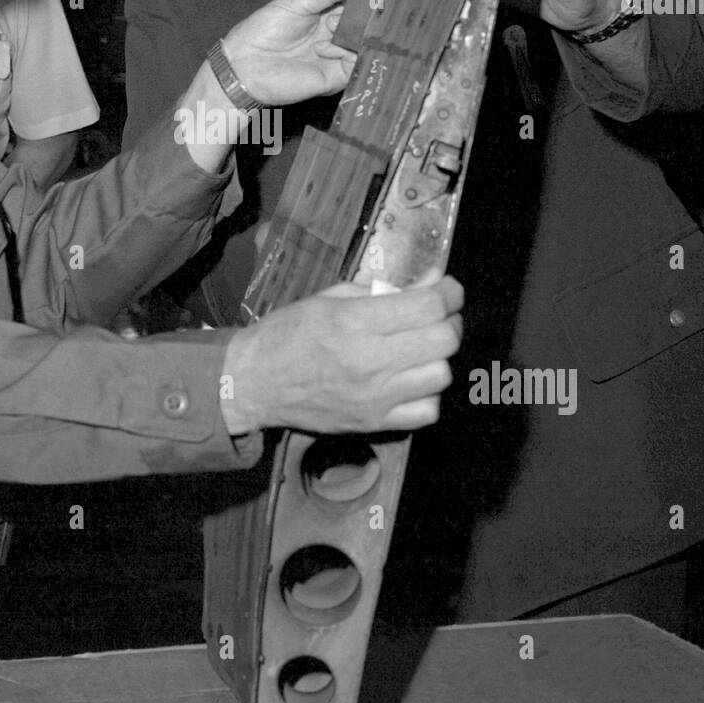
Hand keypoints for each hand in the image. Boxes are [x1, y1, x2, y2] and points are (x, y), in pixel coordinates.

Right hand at [220, 275, 462, 434]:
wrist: (253, 382)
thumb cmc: (287, 333)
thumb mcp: (329, 297)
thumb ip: (382, 289)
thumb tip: (430, 279)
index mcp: (354, 322)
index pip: (428, 306)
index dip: (450, 292)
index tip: (448, 289)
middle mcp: (369, 361)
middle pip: (444, 340)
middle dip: (449, 321)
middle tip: (436, 316)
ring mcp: (374, 397)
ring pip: (441, 375)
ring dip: (438, 357)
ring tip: (421, 348)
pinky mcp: (374, 423)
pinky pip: (428, 411)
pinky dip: (429, 393)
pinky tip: (412, 380)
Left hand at [221, 0, 359, 106]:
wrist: (246, 64)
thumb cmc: (266, 30)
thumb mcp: (301, 2)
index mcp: (332, 13)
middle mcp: (340, 34)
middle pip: (369, 20)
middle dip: (367, 9)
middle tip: (364, 1)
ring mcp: (340, 55)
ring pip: (367, 41)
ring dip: (352, 29)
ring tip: (330, 26)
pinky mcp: (338, 76)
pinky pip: (356, 62)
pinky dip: (344, 51)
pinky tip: (322, 48)